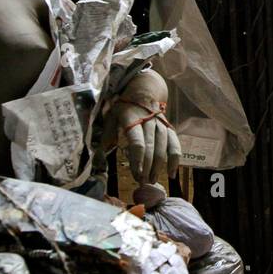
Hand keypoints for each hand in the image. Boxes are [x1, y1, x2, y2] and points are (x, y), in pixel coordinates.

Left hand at [106, 69, 180, 184]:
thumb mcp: (111, 117)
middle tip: (142, 182)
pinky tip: (171, 173)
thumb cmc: (123, 108)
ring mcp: (161, 125)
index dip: (138, 159)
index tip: (136, 173)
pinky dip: (175, 159)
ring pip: (164, 147)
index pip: (137, 141)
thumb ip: (106, 137)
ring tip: (152, 180)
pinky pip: (175, 144)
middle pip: (151, 147)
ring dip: (159, 166)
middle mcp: (149, 121)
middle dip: (147, 167)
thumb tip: (97, 159)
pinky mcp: (169, 128)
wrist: (143, 91)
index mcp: (132, 118)